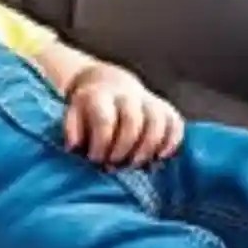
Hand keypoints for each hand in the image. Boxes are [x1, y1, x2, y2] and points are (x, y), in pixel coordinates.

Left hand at [63, 64, 184, 168]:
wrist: (107, 82)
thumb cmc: (88, 107)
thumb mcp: (72, 113)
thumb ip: (72, 129)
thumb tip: (74, 146)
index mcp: (100, 96)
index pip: (104, 119)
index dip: (101, 143)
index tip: (95, 159)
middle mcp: (126, 95)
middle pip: (133, 120)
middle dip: (125, 148)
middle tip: (116, 164)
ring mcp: (148, 99)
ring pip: (157, 120)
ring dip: (149, 147)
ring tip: (138, 164)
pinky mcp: (164, 107)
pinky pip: (175, 122)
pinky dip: (172, 141)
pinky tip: (161, 156)